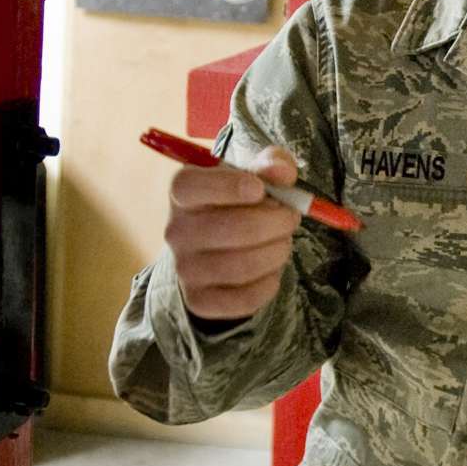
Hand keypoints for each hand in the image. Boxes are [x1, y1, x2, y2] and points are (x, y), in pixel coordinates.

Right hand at [167, 144, 302, 320]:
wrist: (214, 249)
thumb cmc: (237, 202)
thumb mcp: (252, 175)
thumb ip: (271, 165)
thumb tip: (282, 172)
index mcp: (182, 192)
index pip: (190, 187)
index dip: (227, 186)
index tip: (259, 188)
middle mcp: (176, 231)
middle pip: (231, 228)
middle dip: (275, 222)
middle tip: (290, 218)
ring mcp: (185, 268)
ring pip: (242, 265)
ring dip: (277, 251)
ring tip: (282, 242)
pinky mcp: (199, 300)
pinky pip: (245, 298)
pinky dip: (270, 283)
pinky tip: (271, 270)